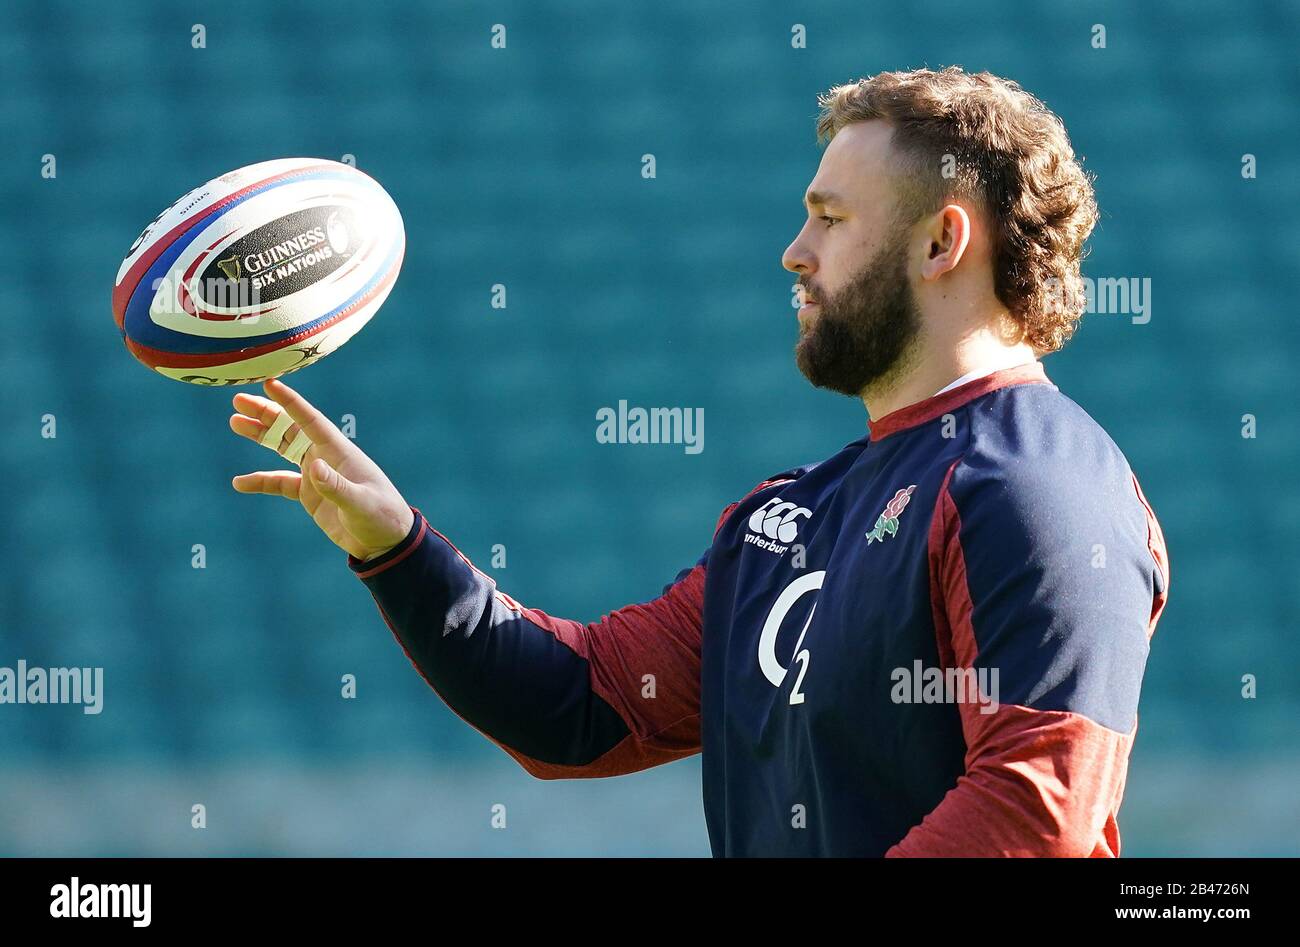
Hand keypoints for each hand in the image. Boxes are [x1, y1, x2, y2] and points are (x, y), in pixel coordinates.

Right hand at [229, 377, 415, 560]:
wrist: (384, 542)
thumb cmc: (381, 517)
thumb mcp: (360, 504)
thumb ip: (336, 487)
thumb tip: (313, 466)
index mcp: (340, 453)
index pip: (311, 421)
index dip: (291, 402)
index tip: (269, 383)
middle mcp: (326, 458)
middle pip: (291, 429)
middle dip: (266, 414)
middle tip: (239, 400)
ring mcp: (317, 475)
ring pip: (283, 448)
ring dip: (261, 435)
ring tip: (235, 422)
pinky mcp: (311, 494)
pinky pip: (280, 483)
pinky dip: (261, 481)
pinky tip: (240, 483)